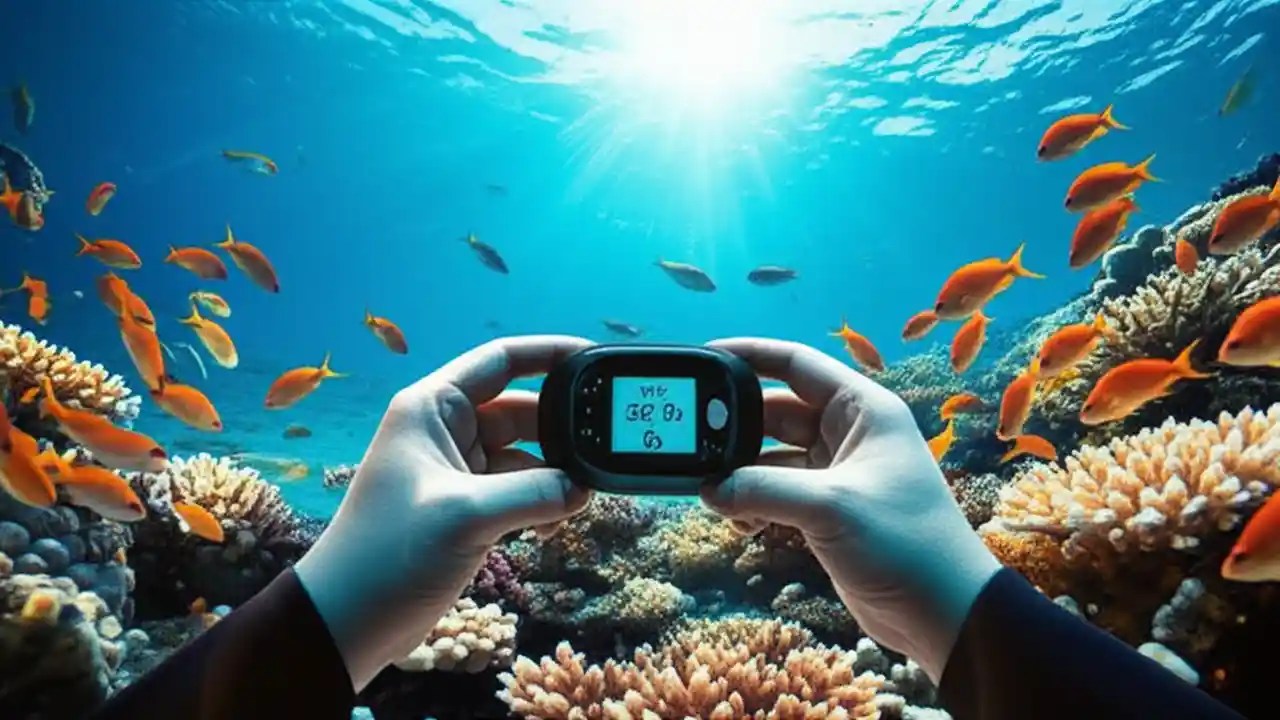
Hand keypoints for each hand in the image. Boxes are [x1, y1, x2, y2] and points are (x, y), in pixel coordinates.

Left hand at [295, 336, 593, 690]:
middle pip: (522, 408)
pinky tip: (553, 526)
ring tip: (580, 496)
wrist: (348, 620)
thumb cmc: (387, 555)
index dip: (551, 353)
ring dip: (555, 473)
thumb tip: (582, 488)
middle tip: (602, 446)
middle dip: (563, 428)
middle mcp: (444, 430)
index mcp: (433, 408)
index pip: (502, 359)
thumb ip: (534, 493)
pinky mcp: (465, 508)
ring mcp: (456, 471)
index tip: (596, 359)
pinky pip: (518, 490)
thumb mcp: (467, 515)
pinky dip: (542, 502)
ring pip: (525, 454)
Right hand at [700, 338, 999, 681]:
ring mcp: (838, 473)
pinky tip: (739, 522)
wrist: (945, 612)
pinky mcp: (829, 511)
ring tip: (711, 490)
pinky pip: (778, 492)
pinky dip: (754, 502)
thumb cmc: (906, 545)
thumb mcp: (830, 507)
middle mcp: (850, 434)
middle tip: (695, 441)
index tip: (706, 356)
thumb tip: (710, 488)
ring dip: (742, 473)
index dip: (750, 355)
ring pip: (772, 457)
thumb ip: (763, 490)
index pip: (797, 363)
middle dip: (736, 427)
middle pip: (776, 411)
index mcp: (862, 410)